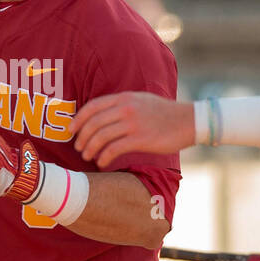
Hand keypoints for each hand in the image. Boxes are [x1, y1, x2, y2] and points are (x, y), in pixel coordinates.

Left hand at [71, 91, 194, 168]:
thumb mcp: (140, 100)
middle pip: (93, 123)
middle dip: (81, 137)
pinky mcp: (141, 139)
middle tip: (78, 147)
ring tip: (87, 157)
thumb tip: (101, 115)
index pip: (92, 107)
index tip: (71, 130)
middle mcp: (126, 109)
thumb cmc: (164, 113)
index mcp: (124, 98)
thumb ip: (121, 105)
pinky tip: (101, 162)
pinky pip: (114, 149)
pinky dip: (104, 157)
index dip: (78, 119)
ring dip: (90, 149)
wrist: (188, 120)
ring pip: (101, 137)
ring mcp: (133, 123)